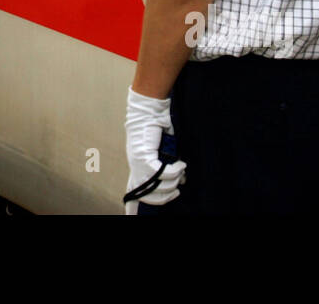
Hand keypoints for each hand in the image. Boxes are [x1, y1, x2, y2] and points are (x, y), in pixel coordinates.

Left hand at [124, 88, 184, 214]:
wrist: (148, 110)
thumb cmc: (156, 127)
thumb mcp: (162, 149)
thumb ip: (167, 164)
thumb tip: (181, 179)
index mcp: (138, 165)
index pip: (137, 191)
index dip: (145, 203)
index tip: (151, 209)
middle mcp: (136, 166)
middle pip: (149, 194)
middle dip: (165, 196)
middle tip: (176, 191)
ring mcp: (139, 161)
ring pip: (157, 185)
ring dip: (173, 182)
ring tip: (180, 173)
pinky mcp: (145, 155)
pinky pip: (162, 172)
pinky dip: (174, 171)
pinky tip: (181, 165)